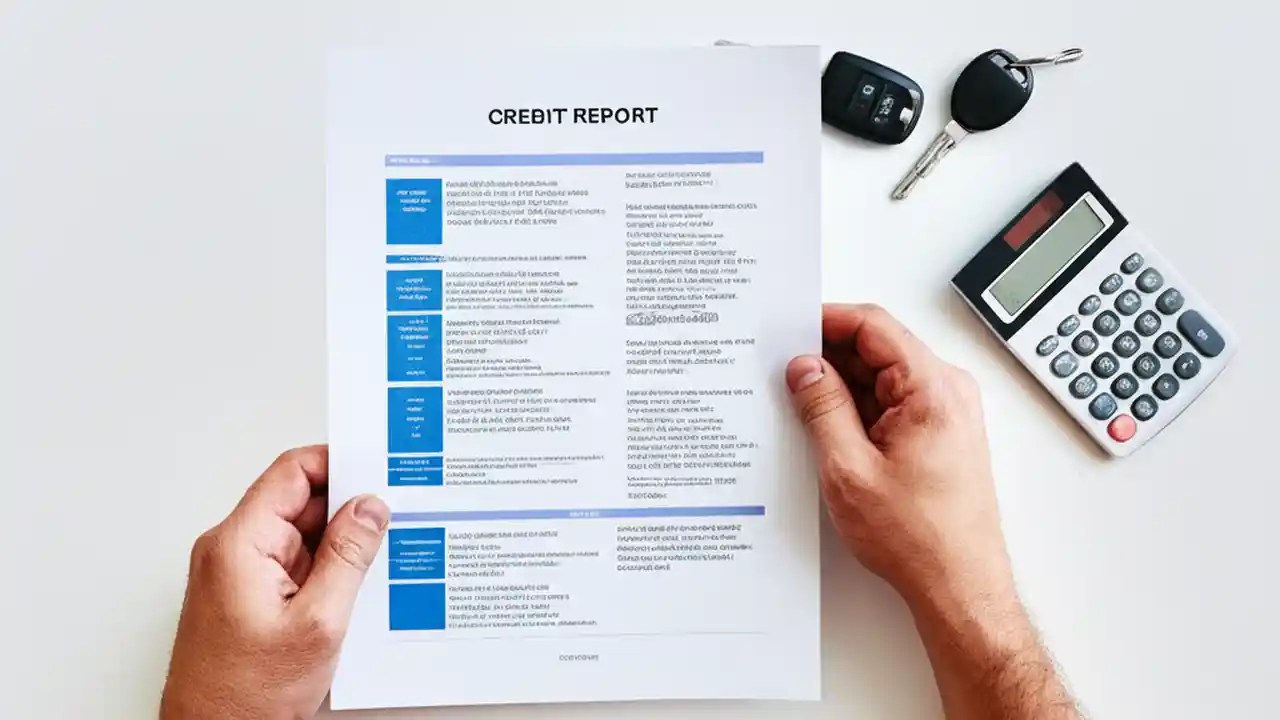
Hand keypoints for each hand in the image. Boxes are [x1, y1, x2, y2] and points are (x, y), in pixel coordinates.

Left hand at [161, 446, 388, 719]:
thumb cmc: (245, 696)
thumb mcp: (318, 622)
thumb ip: (347, 556)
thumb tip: (369, 508)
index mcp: (239, 544)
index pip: (292, 472)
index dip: (339, 462)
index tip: (377, 467)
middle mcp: (231, 550)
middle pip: (298, 500)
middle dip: (347, 507)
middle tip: (391, 518)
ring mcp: (237, 574)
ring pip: (300, 534)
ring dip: (339, 543)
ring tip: (375, 562)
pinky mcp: (247, 596)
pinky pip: (294, 563)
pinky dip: (326, 569)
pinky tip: (352, 588)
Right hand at [785, 304, 1012, 610]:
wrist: (959, 584)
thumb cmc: (920, 538)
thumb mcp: (849, 469)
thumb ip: (822, 408)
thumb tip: (804, 368)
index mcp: (932, 389)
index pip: (874, 326)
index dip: (826, 321)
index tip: (790, 328)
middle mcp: (947, 392)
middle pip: (879, 348)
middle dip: (829, 357)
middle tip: (784, 372)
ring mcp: (946, 412)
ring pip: (883, 377)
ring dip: (842, 387)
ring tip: (802, 409)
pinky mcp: (939, 433)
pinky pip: (892, 402)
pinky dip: (859, 408)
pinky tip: (829, 429)